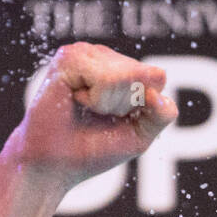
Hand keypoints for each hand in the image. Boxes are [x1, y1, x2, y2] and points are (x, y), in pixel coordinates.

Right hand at [7, 42, 177, 191]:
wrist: (55, 163)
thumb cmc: (94, 148)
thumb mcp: (139, 136)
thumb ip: (161, 114)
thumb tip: (160, 88)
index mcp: (126, 71)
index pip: (157, 78)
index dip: (141, 108)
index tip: (117, 119)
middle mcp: (107, 58)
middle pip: (142, 76)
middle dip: (123, 106)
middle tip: (97, 115)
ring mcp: (87, 53)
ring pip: (124, 76)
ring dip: (108, 103)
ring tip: (85, 108)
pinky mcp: (69, 57)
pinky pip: (106, 78)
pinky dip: (95, 99)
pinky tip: (76, 101)